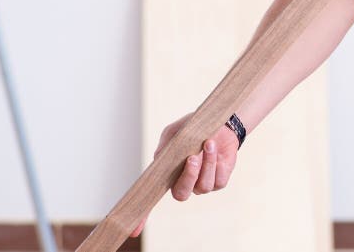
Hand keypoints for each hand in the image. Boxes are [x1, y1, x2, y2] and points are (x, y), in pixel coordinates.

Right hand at [130, 113, 239, 236]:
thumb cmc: (193, 129)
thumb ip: (165, 147)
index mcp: (169, 177)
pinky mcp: (220, 180)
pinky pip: (217, 181)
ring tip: (208, 143)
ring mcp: (202, 183)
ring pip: (202, 186)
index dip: (143, 217)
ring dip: (206, 163)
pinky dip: (215, 163)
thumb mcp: (174, 133)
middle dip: (187, 177)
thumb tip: (158, 161)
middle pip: (181, 194)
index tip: (133, 231)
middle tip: (191, 157)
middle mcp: (185, 184)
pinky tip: (214, 148)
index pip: (153, 201)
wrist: (220, 122)